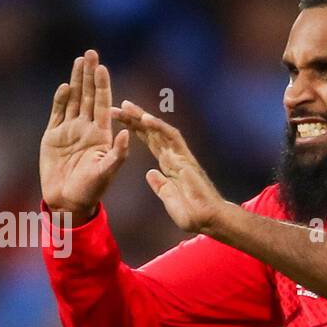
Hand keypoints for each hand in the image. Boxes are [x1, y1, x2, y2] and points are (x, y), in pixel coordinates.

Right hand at [39, 50, 129, 224]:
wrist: (66, 202)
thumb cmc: (90, 190)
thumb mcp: (107, 172)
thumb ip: (117, 153)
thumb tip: (126, 132)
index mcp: (101, 134)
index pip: (103, 104)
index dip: (102, 86)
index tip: (102, 68)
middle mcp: (86, 128)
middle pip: (88, 96)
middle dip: (89, 75)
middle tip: (90, 53)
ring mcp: (69, 131)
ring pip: (73, 100)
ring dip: (76, 81)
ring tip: (79, 60)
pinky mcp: (53, 137)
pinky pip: (57, 114)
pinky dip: (60, 100)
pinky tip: (64, 87)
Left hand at [114, 101, 224, 233]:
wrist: (209, 220)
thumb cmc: (193, 215)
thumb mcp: (169, 199)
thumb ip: (160, 185)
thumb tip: (149, 173)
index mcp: (170, 165)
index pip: (151, 142)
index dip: (135, 130)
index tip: (120, 120)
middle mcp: (175, 156)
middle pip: (152, 133)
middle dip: (135, 119)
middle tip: (118, 107)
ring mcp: (181, 155)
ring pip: (160, 130)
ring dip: (143, 117)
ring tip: (127, 106)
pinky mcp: (186, 158)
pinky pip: (172, 138)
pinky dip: (158, 126)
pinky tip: (145, 118)